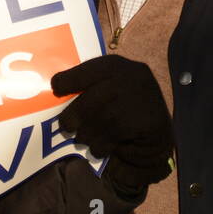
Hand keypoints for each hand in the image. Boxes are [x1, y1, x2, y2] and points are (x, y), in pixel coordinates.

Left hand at [51, 54, 173, 194]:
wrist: (157, 133)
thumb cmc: (122, 109)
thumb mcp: (107, 91)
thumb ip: (87, 90)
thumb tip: (55, 94)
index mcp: (118, 65)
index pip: (91, 69)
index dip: (71, 79)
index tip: (56, 88)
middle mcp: (133, 76)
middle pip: (94, 96)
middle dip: (75, 114)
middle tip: (66, 127)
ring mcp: (144, 97)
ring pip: (104, 118)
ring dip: (88, 133)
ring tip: (82, 139)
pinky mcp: (150, 120)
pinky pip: (116, 133)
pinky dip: (102, 143)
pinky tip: (98, 148)